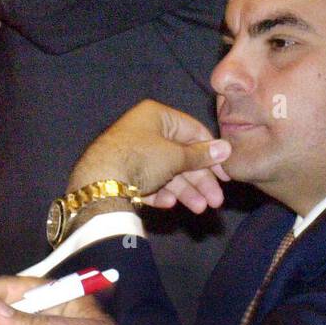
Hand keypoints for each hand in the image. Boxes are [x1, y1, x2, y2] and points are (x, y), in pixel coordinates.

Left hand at [68, 100, 232, 212]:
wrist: (99, 184)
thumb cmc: (141, 158)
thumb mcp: (176, 156)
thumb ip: (202, 155)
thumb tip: (227, 148)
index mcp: (157, 116)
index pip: (194, 131)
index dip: (212, 154)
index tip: (225, 175)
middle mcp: (144, 131)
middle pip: (181, 156)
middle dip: (200, 181)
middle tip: (216, 201)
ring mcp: (132, 153)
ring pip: (166, 172)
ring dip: (185, 191)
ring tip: (199, 209)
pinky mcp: (122, 174)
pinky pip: (148, 182)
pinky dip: (160, 193)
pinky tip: (168, 204)